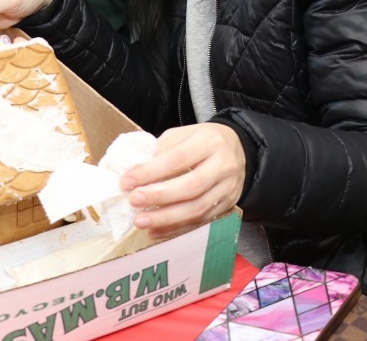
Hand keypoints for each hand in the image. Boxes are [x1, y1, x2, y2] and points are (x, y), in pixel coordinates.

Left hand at [121, 124, 245, 239]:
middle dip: (159, 197)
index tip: (127, 182)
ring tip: (141, 221)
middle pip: (191, 186)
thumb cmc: (203, 141)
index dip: (150, 172)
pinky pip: (201, 221)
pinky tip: (156, 231)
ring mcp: (228, 187)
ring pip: (197, 208)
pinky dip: (177, 229)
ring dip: (166, 218)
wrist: (239, 149)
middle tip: (133, 201)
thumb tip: (134, 173)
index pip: (177, 158)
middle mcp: (223, 165)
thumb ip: (161, 151)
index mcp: (209, 141)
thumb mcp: (182, 135)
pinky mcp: (228, 205)